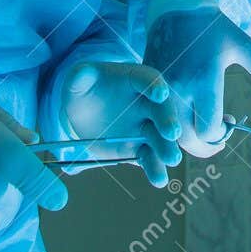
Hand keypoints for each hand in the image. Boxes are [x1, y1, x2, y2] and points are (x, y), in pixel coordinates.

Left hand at [59, 62, 182, 186]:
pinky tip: (159, 179)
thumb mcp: (78, 79)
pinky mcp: (138, 147)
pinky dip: (154, 167)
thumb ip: (80, 76)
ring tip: (171, 160)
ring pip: (159, 137)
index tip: (160, 94)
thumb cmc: (84, 89)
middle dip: (168, 120)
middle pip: (161, 110)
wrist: (84, 113)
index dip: (154, 86)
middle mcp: (147, 102)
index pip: (148, 78)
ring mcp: (145, 126)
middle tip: (172, 133)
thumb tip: (83, 72)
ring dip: (166, 148)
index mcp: (135, 79)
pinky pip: (148, 157)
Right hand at [144, 8, 250, 157]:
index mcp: (203, 80)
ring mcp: (158, 92)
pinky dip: (169, 129)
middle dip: (205, 146)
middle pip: (187, 139)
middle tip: (217, 139)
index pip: (209, 129)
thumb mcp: (241, 44)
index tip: (230, 121)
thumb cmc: (212, 28)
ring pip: (168, 135)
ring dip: (187, 140)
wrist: (175, 10)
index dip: (222, 133)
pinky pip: (154, 121)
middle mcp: (177, 89)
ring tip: (201, 131)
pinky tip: (183, 119)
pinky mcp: (146, 90)